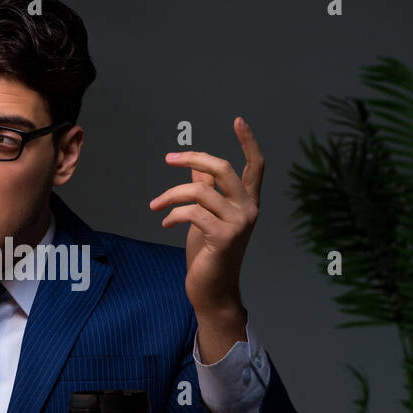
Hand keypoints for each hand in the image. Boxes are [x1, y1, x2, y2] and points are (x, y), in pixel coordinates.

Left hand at [148, 117, 262, 358]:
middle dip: (194, 158)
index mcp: (247, 203)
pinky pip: (192, 213)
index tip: (238, 120)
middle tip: (169, 159)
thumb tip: (197, 165)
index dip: (248, 142)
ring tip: (156, 205)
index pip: (255, 166)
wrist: (212, 291)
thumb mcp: (206, 217)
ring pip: (201, 191)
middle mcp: (249, 210)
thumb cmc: (209, 254)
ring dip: (172, 194)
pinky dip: (173, 214)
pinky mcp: (224, 237)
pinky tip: (165, 222)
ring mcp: (239, 223)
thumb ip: (206, 190)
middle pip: (224, 169)